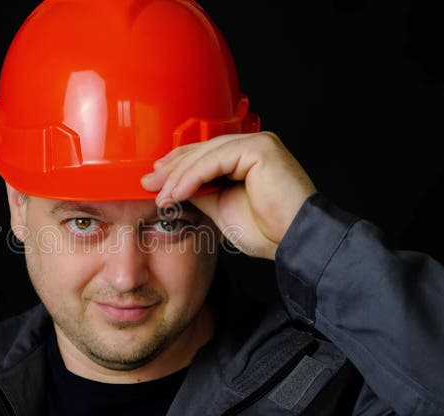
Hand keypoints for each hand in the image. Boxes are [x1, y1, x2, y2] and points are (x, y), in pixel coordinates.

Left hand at [141, 132, 316, 259]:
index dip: (177, 165)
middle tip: (149, 185)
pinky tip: (178, 193)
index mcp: (248, 156)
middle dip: (172, 169)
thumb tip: (171, 186)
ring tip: (162, 195)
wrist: (294, 243)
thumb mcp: (220, 207)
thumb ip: (200, 191)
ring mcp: (259, 144)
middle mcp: (254, 145)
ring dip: (179, 176)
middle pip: (203, 151)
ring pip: (207, 154)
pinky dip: (193, 176)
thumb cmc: (268, 230)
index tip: (154, 181)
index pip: (205, 153)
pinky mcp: (261, 149)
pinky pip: (216, 160)